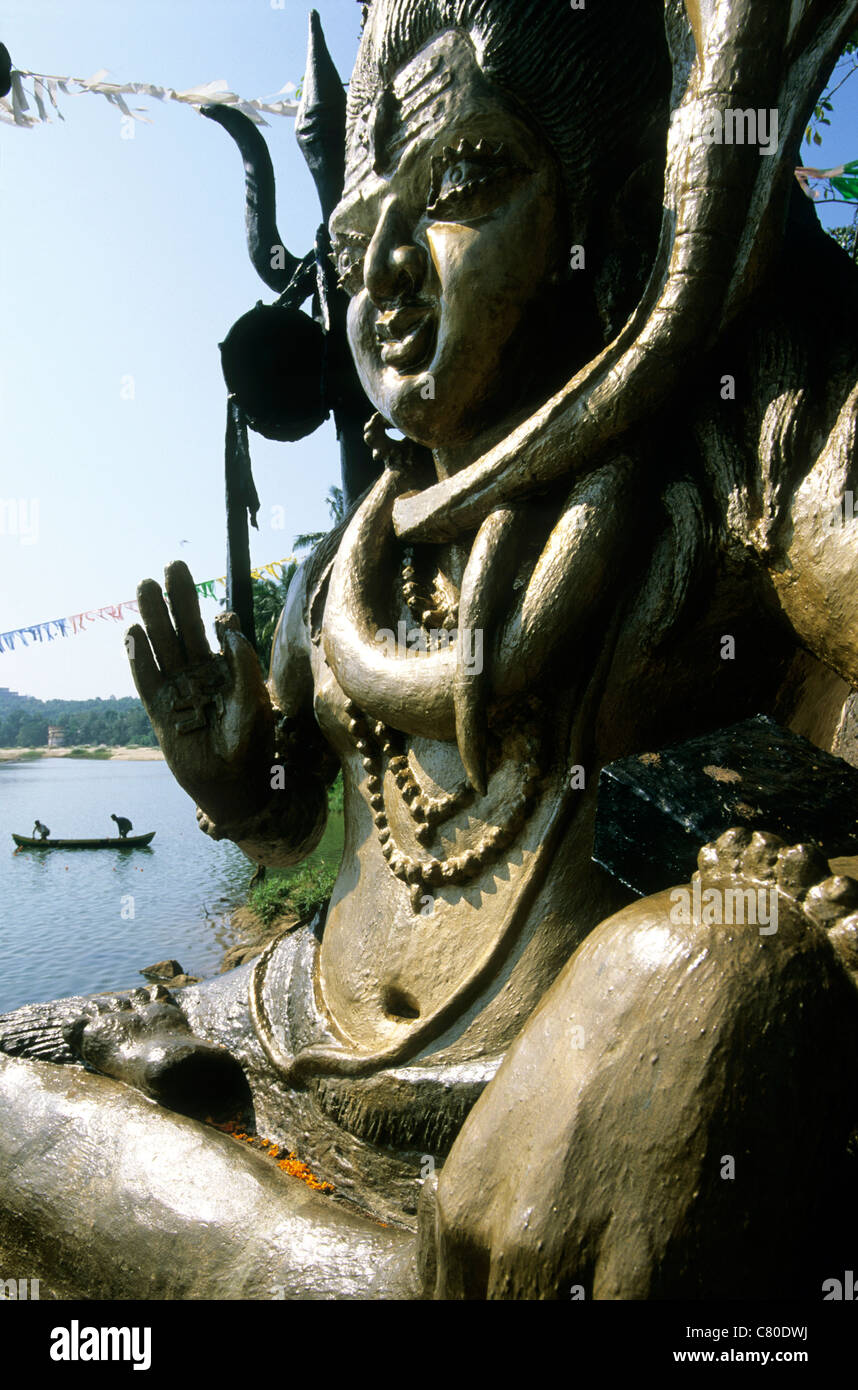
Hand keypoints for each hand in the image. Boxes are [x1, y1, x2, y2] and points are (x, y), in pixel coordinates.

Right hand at [126, 561, 274, 824]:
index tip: (221, 616)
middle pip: (186, 627)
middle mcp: (201, 673)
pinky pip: (146, 676)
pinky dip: (139, 655)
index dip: (221, 619)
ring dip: (154, 615)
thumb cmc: (251, 745)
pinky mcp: (160, 709)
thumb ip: (243, 664)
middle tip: (172, 565)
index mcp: (229, 669)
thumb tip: (226, 626)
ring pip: (163, 644)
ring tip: (145, 585)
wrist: (234, 786)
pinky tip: (134, 630)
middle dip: (179, 598)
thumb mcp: (254, 701)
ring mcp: (178, 689)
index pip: (222, 633)